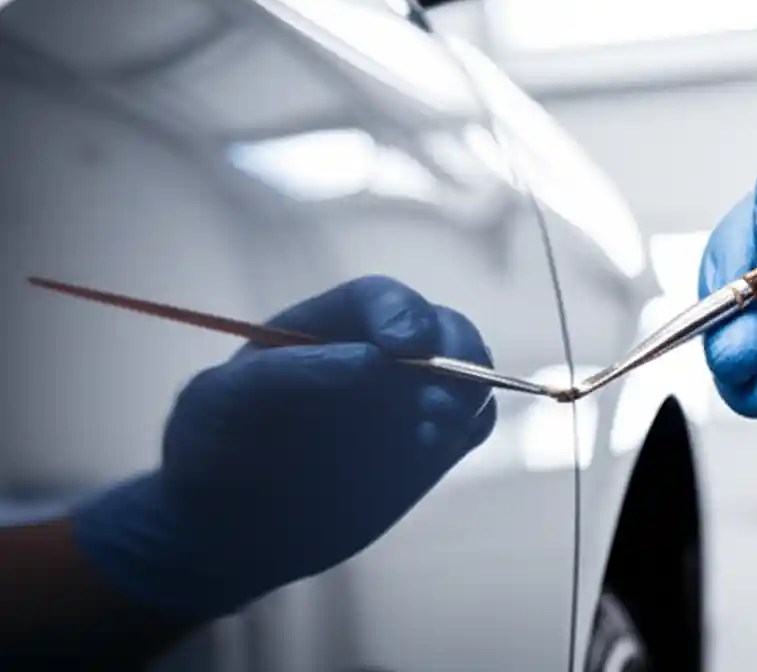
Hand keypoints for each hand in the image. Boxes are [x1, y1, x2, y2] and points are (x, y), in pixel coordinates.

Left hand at [72, 276, 496, 616]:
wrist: (225, 530)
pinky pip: (469, 424)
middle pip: (443, 328)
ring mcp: (408, 399)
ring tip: (429, 431)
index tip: (402, 347)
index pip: (382, 299)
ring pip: (467, 375)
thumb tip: (373, 361)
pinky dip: (466, 427)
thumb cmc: (214, 452)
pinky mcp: (429, 447)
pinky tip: (430, 450)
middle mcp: (379, 352)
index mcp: (326, 326)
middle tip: (434, 396)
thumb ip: (292, 375)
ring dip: (465, 393)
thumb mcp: (225, 403)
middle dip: (453, 351)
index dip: (402, 314)